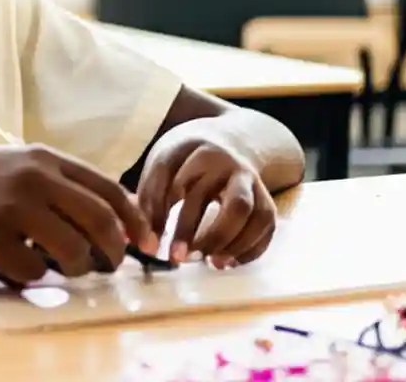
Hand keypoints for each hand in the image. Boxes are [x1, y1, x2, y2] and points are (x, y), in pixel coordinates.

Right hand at [0, 144, 158, 285]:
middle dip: (116, 251)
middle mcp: (33, 178)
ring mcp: (12, 208)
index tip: (147, 243)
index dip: (135, 220)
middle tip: (111, 266)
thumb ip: (61, 185)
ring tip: (60, 268)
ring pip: (74, 252)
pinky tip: (14, 264)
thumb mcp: (17, 167)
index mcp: (44, 159)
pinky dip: (32, 277)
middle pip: (101, 221)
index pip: (108, 189)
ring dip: (76, 269)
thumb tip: (116, 219)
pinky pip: (34, 272)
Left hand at [136, 134, 276, 268]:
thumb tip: (138, 242)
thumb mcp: (162, 168)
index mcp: (186, 147)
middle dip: (189, 230)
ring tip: (206, 262)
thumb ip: (147, 200)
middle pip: (206, 194)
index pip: (164, 175)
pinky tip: (226, 261)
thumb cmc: (184, 163)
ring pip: (241, 209)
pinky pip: (265, 225)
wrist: (230, 144)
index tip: (149, 244)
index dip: (154, 212)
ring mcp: (247, 177)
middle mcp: (220, 159)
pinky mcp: (267, 196)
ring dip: (223, 242)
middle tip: (176, 258)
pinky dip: (248, 249)